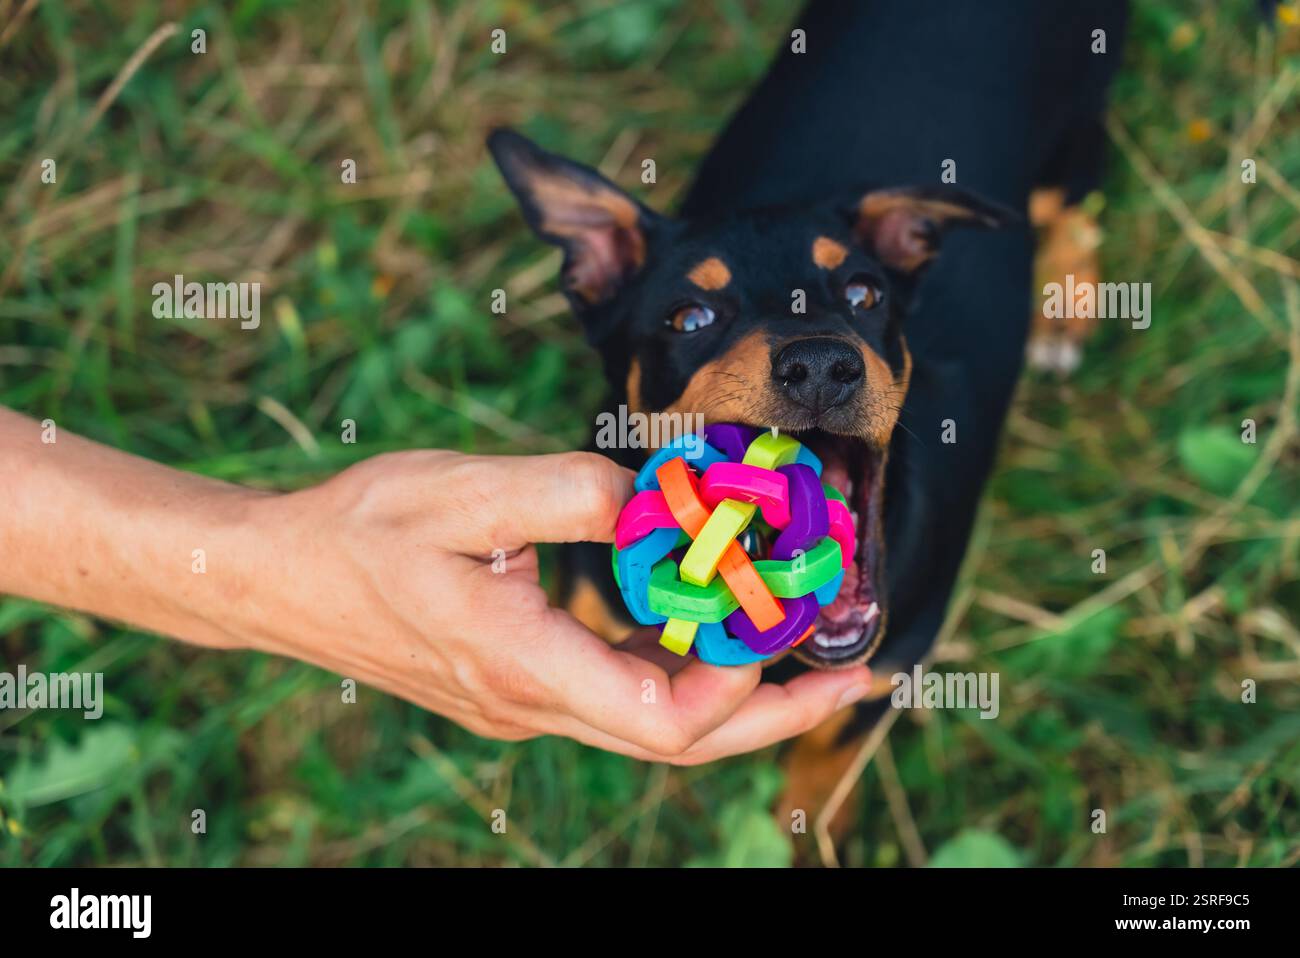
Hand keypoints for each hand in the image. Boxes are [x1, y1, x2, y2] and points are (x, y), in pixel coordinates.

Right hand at [241, 450, 872, 762]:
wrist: (276, 578)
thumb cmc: (356, 533)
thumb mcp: (461, 490)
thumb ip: (569, 492)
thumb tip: (656, 501)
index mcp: (520, 664)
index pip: (662, 720)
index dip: (743, 688)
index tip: (792, 628)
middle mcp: (530, 702)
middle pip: (678, 740)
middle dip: (775, 712)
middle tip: (856, 676)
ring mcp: (523, 703)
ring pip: (653, 724)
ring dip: (735, 694)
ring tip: (804, 651)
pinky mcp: (516, 685)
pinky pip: (618, 696)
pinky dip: (678, 671)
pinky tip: (706, 628)